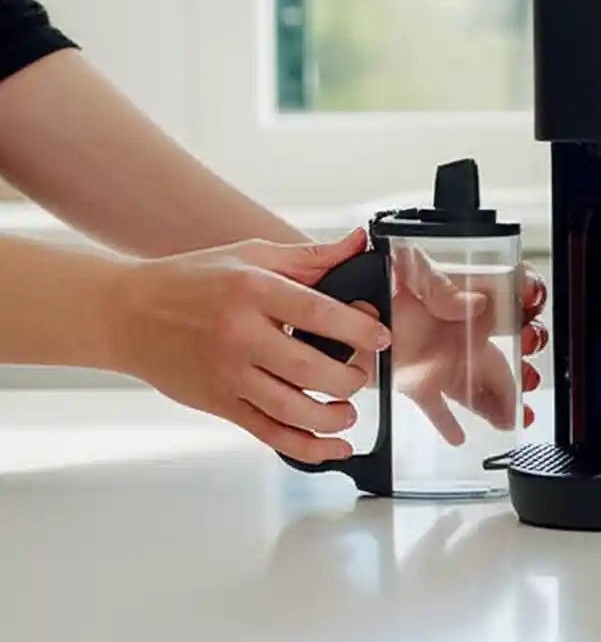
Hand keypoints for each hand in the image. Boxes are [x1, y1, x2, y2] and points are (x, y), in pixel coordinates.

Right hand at [111, 230, 389, 462]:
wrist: (127, 314)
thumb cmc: (193, 281)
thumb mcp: (251, 256)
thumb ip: (310, 258)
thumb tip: (359, 243)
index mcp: (253, 291)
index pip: (319, 313)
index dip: (359, 329)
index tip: (382, 339)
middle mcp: (240, 334)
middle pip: (311, 368)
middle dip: (350, 378)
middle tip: (361, 375)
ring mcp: (227, 373)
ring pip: (291, 408)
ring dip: (331, 418)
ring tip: (348, 413)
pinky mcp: (218, 403)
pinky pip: (268, 432)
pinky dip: (305, 447)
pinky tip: (333, 448)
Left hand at [370, 241, 548, 444]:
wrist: (341, 295)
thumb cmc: (379, 272)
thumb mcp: (413, 267)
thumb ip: (442, 285)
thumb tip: (474, 303)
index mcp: (464, 301)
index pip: (509, 303)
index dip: (528, 305)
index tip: (530, 308)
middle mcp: (459, 333)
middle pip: (504, 354)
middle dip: (524, 367)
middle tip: (528, 373)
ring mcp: (442, 360)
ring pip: (480, 386)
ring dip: (500, 402)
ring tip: (510, 415)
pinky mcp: (418, 382)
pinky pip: (438, 407)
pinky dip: (447, 423)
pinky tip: (458, 435)